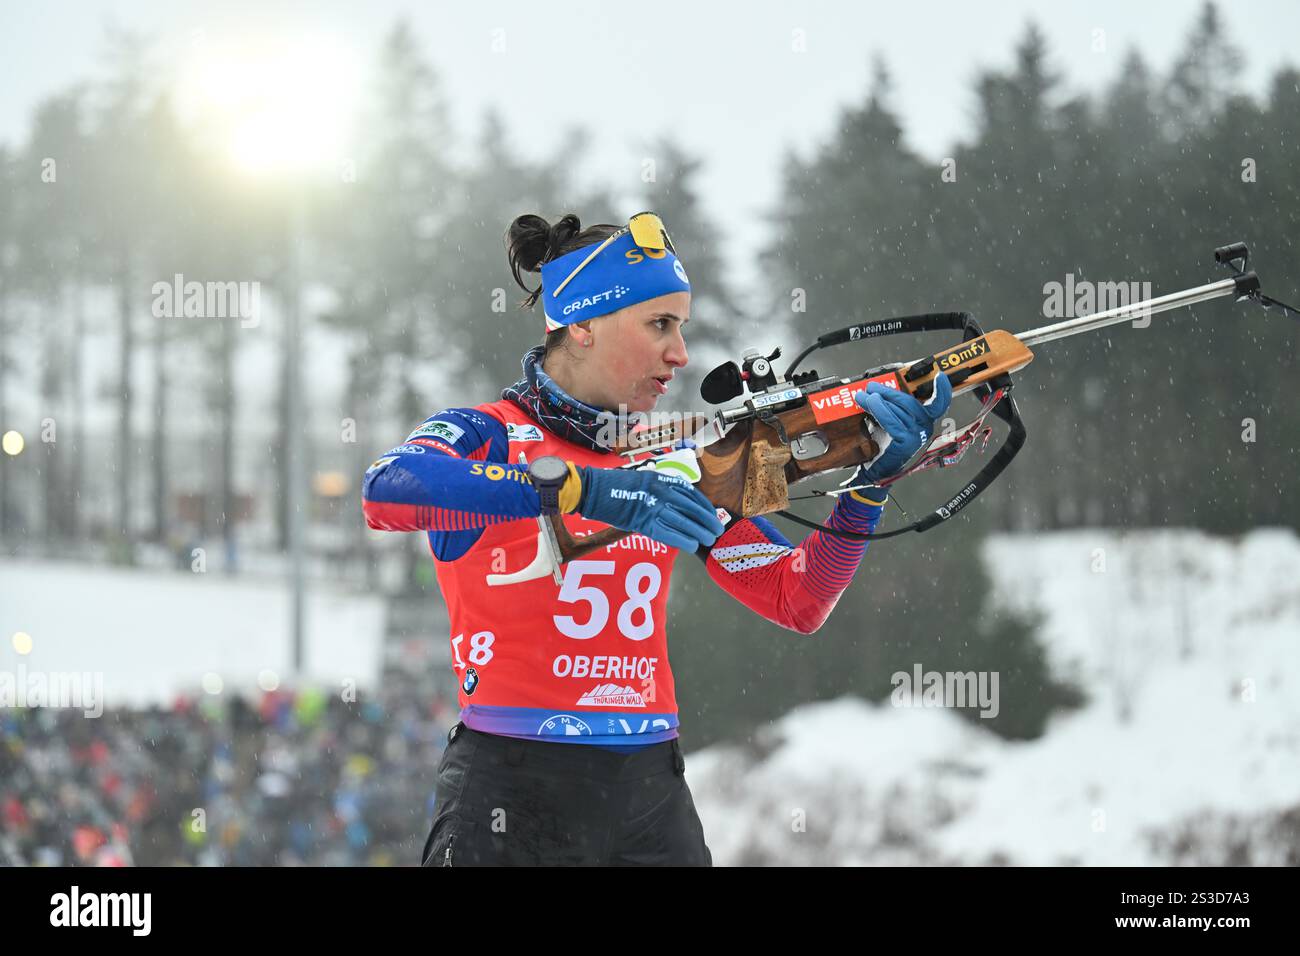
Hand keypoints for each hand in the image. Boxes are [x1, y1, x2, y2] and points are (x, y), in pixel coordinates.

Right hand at [576, 465, 724, 551]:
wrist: (594, 489)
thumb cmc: (615, 486)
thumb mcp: (644, 482)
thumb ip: (660, 492)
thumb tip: (676, 508)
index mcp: (662, 479)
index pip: (692, 494)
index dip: (705, 506)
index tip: (713, 515)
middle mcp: (661, 490)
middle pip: (692, 508)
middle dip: (707, 520)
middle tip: (717, 530)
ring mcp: (653, 506)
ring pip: (684, 521)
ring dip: (699, 532)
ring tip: (709, 540)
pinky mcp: (643, 521)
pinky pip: (668, 532)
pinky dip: (683, 540)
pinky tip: (692, 546)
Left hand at [854, 373, 952, 481]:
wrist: (875, 472)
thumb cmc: (883, 447)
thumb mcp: (890, 424)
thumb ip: (892, 409)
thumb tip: (879, 390)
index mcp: (923, 422)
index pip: (938, 406)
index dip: (942, 391)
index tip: (939, 377)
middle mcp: (924, 429)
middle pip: (910, 403)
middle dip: (888, 392)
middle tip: (871, 387)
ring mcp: (916, 436)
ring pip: (898, 410)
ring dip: (878, 400)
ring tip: (862, 396)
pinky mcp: (905, 442)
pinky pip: (891, 421)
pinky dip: (880, 410)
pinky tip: (870, 404)